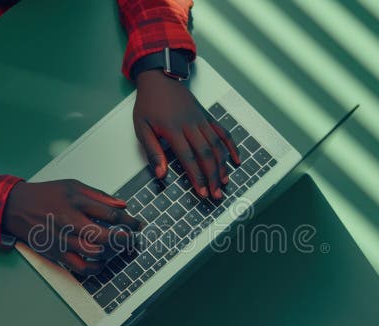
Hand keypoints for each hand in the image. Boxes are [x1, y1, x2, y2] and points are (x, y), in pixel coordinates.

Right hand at [2, 180, 140, 274]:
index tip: (138, 225)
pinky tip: (103, 262)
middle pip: (105, 235)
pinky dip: (96, 268)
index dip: (129, 221)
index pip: (110, 213)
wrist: (16, 207)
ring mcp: (63, 239)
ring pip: (95, 252)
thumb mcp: (73, 186)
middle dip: (125, 239)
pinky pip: (81, 267)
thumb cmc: (45, 195)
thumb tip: (122, 204)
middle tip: (133, 239)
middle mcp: (70, 221)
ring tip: (119, 248)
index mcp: (76, 202)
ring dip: (113, 252)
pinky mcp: (57, 253)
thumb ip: (99, 195)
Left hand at [133, 70, 239, 199]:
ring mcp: (201, 120)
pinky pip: (222, 132)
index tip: (202, 192)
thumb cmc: (149, 104)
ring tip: (225, 183)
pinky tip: (236, 160)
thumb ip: (153, 151)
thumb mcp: (142, 128)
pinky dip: (231, 147)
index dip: (197, 176)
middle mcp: (191, 125)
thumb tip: (161, 174)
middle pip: (206, 154)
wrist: (159, 78)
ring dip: (222, 166)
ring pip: (217, 145)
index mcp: (173, 129)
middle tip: (216, 194)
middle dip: (213, 176)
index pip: (188, 158)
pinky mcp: (207, 116)